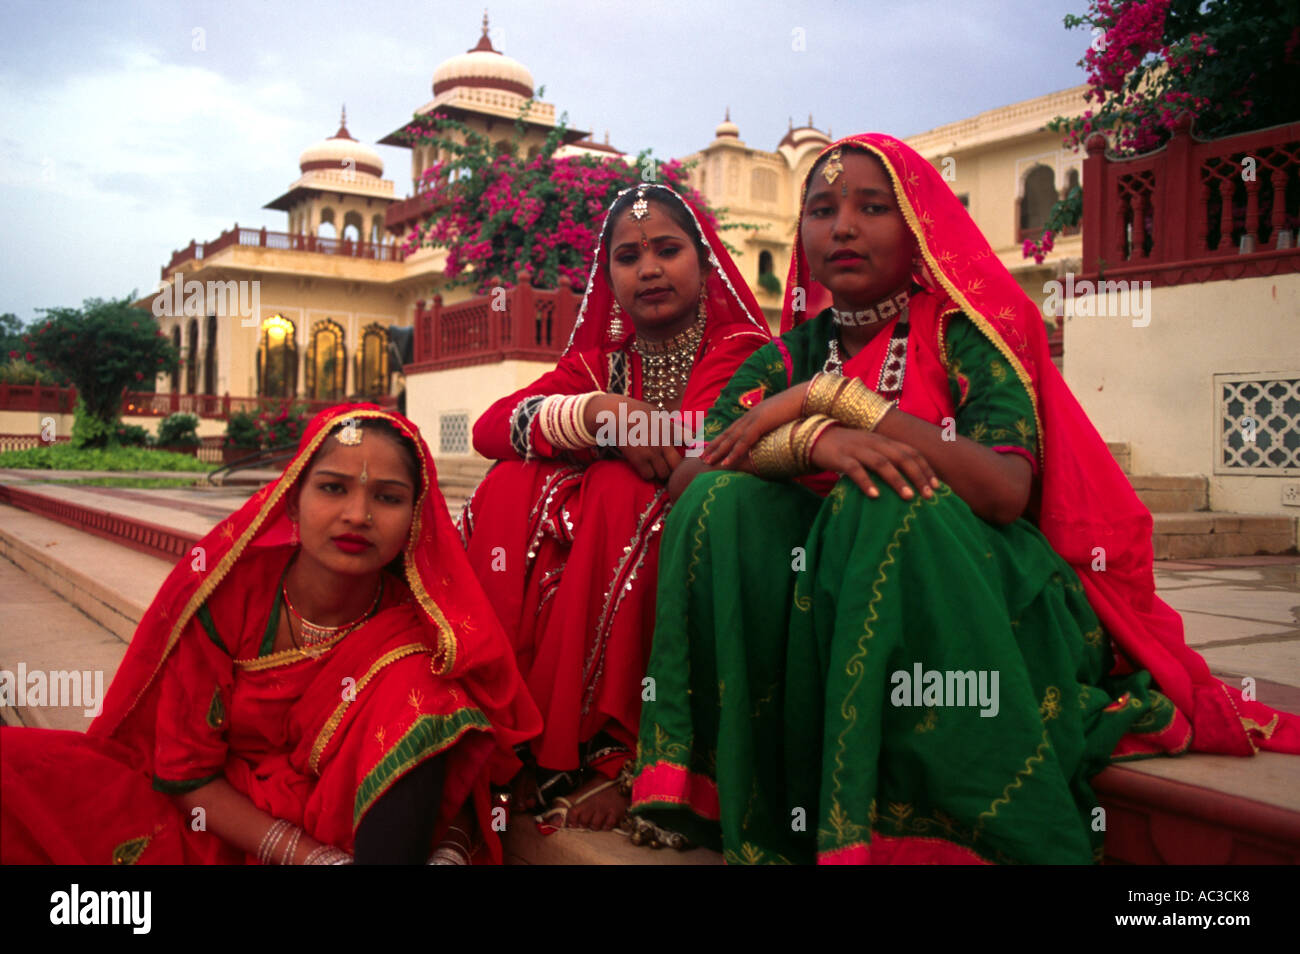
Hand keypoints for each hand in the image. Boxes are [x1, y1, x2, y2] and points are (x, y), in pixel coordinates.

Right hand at [598, 396, 684, 481]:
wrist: (615, 414)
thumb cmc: (634, 411)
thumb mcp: (656, 412)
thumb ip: (668, 424)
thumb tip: (681, 434)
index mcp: (669, 427)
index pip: (689, 439)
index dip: (688, 447)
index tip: (683, 451)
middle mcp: (663, 442)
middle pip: (677, 465)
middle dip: (674, 469)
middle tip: (669, 468)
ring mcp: (651, 452)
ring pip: (664, 474)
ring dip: (661, 473)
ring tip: (657, 470)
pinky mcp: (638, 459)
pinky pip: (648, 476)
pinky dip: (648, 475)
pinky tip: (645, 469)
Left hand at [704, 382, 808, 468]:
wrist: (805, 396)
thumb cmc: (797, 408)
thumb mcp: (781, 419)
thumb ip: (774, 427)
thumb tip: (775, 436)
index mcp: (753, 415)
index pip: (732, 429)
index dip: (720, 439)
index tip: (710, 448)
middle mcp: (749, 416)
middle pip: (727, 434)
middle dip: (713, 446)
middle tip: (701, 457)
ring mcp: (754, 419)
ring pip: (731, 439)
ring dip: (718, 451)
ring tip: (707, 462)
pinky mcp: (760, 423)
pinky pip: (744, 442)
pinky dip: (733, 453)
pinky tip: (725, 463)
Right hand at [809, 426, 939, 500]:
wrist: (817, 437)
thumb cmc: (848, 449)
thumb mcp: (871, 450)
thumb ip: (887, 460)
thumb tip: (909, 481)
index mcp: (884, 441)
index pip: (911, 452)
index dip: (925, 468)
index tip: (937, 487)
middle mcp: (874, 442)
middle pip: (901, 457)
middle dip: (917, 476)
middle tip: (928, 495)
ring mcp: (857, 449)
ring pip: (882, 463)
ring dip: (897, 480)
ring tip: (908, 497)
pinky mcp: (841, 457)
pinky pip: (855, 470)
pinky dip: (866, 482)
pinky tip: (875, 496)